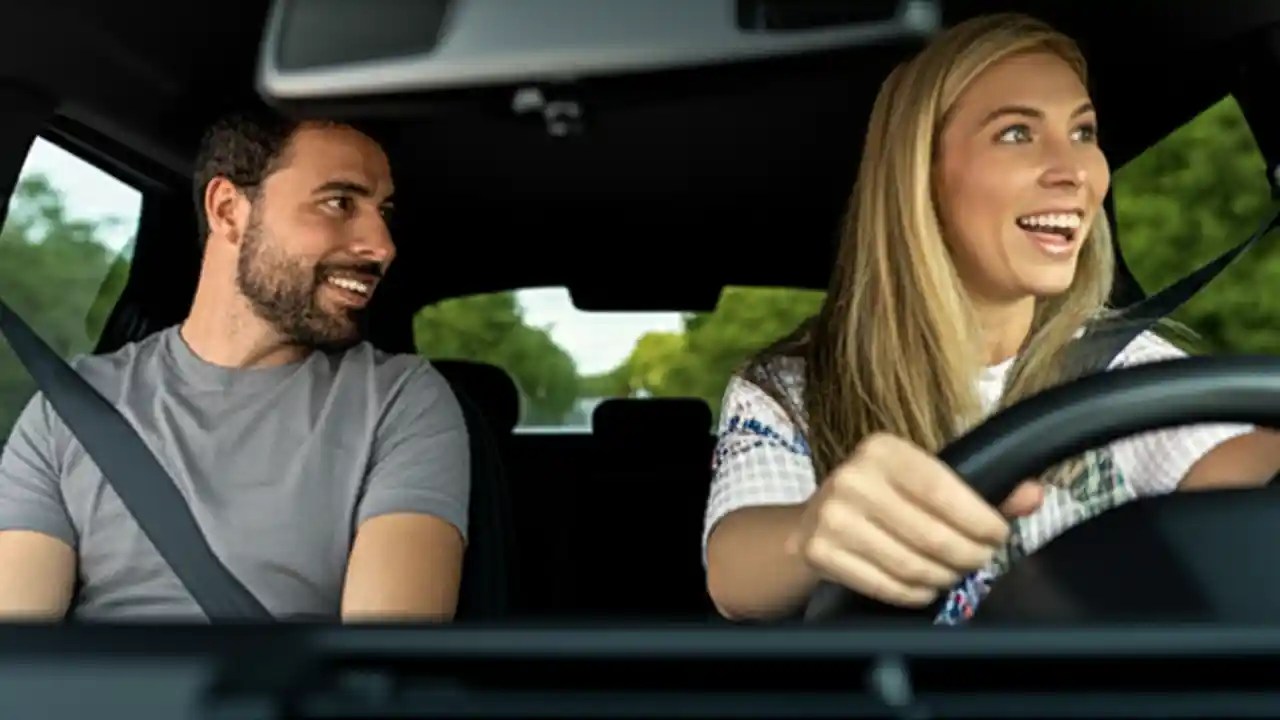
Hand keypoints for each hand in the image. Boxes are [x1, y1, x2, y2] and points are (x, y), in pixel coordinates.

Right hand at [785, 433, 1038, 607]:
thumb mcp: (922, 481)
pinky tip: (925, 587)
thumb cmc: (881, 498)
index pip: (944, 490)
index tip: (999, 536)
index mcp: (882, 450)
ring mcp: (832, 518)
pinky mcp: (819, 553)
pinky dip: (915, 594)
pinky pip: (885, 586)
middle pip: (932, 535)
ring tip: (953, 573)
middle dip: (969, 555)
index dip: (981, 520)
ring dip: (944, 577)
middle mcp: (852, 479)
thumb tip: (1035, 494)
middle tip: (980, 560)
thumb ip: (980, 489)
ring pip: (912, 565)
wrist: (813, 519)